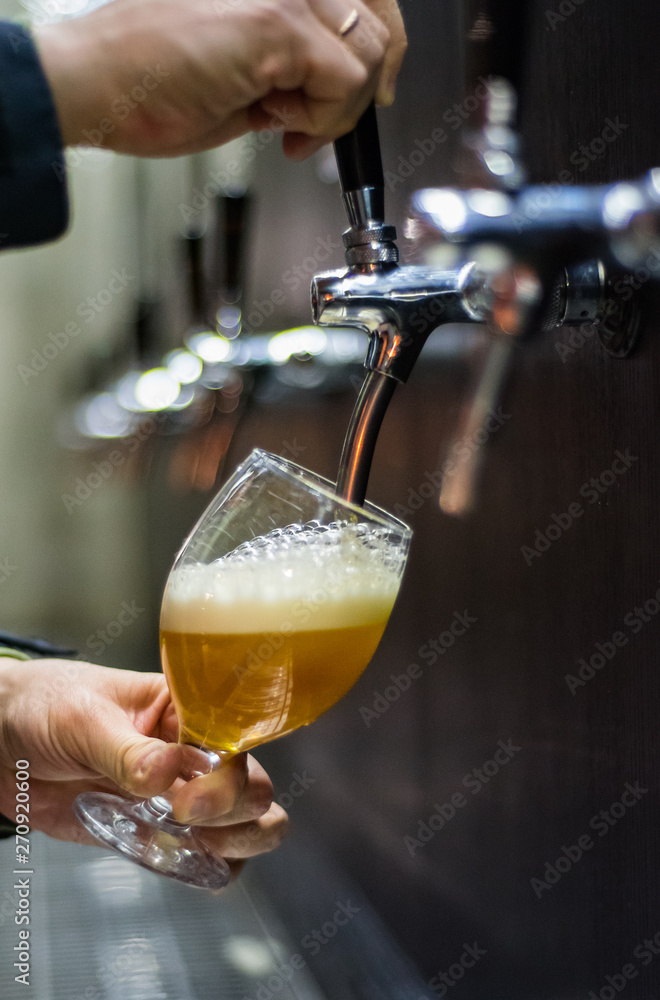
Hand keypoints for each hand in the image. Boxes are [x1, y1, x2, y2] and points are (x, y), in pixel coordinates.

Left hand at [0, 658, 286, 876]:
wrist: (1, 740)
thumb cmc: (45, 705)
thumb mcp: (83, 717)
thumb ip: (127, 749)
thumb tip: (168, 772)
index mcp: (188, 709)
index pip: (239, 740)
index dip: (229, 771)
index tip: (187, 793)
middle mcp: (194, 753)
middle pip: (256, 790)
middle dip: (233, 810)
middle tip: (181, 814)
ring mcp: (180, 797)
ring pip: (249, 828)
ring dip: (233, 843)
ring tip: (187, 840)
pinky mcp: (156, 834)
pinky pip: (207, 861)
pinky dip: (205, 870)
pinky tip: (173, 859)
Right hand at [33, 0, 406, 159]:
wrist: (100, 85)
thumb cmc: (151, 80)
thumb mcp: (246, 72)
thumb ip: (293, 70)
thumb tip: (328, 97)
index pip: (367, 3)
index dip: (377, 57)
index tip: (367, 97)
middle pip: (380, 25)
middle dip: (362, 91)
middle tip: (321, 124)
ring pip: (369, 56)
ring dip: (334, 110)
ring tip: (280, 119)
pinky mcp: (278, 23)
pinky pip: (345, 84)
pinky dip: (320, 121)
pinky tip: (275, 122)